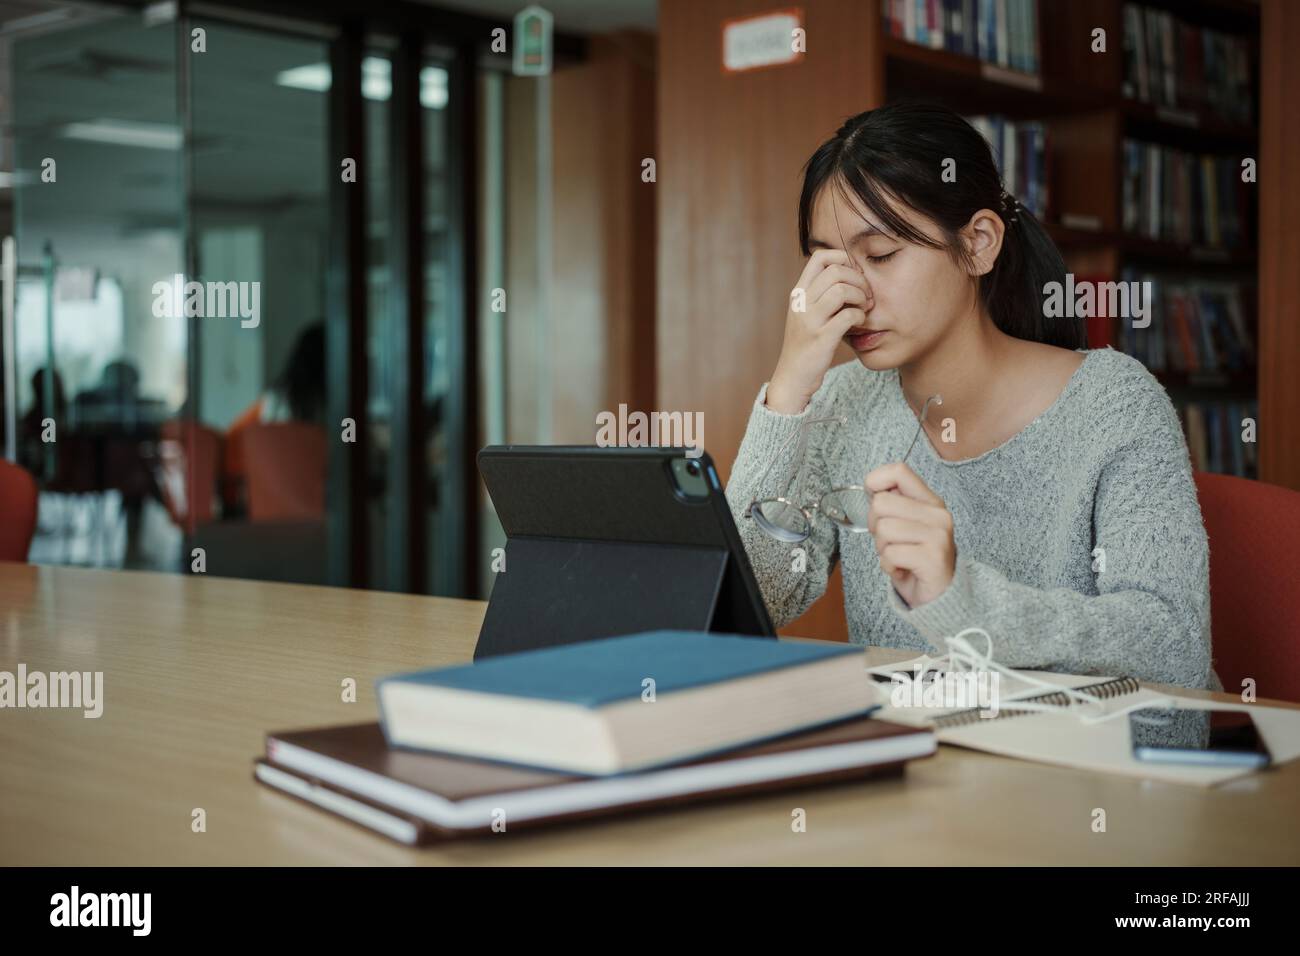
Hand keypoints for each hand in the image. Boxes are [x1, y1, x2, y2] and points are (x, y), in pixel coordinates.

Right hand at [766, 249, 872, 413]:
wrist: (793, 377)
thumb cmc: (806, 345)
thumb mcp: (806, 314)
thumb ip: (820, 294)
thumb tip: (848, 274)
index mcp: (798, 293)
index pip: (820, 257)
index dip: (843, 259)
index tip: (854, 276)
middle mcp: (801, 302)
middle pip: (835, 270)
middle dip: (858, 280)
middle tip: (866, 295)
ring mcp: (810, 320)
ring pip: (842, 290)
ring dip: (860, 296)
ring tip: (864, 308)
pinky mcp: (821, 338)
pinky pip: (848, 315)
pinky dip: (860, 316)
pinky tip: (860, 323)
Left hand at [865, 462, 955, 607]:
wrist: (940, 597)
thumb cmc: (914, 559)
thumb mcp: (904, 525)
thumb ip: (893, 505)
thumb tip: (872, 490)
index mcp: (929, 501)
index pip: (899, 471)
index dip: (875, 483)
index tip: (874, 502)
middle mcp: (938, 514)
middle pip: (882, 503)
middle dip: (875, 525)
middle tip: (889, 542)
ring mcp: (937, 535)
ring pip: (884, 529)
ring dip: (882, 549)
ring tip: (898, 557)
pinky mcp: (932, 558)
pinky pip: (890, 554)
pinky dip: (888, 566)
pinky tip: (902, 570)